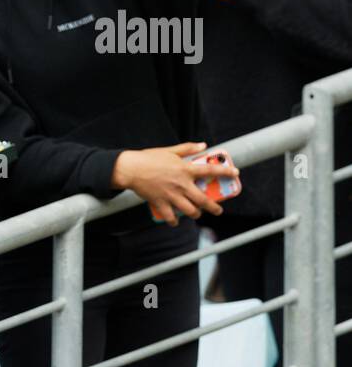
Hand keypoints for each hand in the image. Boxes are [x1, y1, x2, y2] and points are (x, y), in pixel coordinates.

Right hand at [112, 142, 237, 222]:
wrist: (130, 169)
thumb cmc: (148, 158)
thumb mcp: (170, 150)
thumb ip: (188, 148)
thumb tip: (203, 145)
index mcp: (185, 169)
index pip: (210, 170)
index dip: (225, 171)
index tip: (235, 173)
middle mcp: (181, 184)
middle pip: (203, 200)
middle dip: (214, 207)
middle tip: (218, 210)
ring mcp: (171, 195)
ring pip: (190, 211)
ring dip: (196, 214)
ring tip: (197, 214)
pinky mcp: (160, 202)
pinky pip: (170, 217)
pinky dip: (173, 221)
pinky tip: (175, 221)